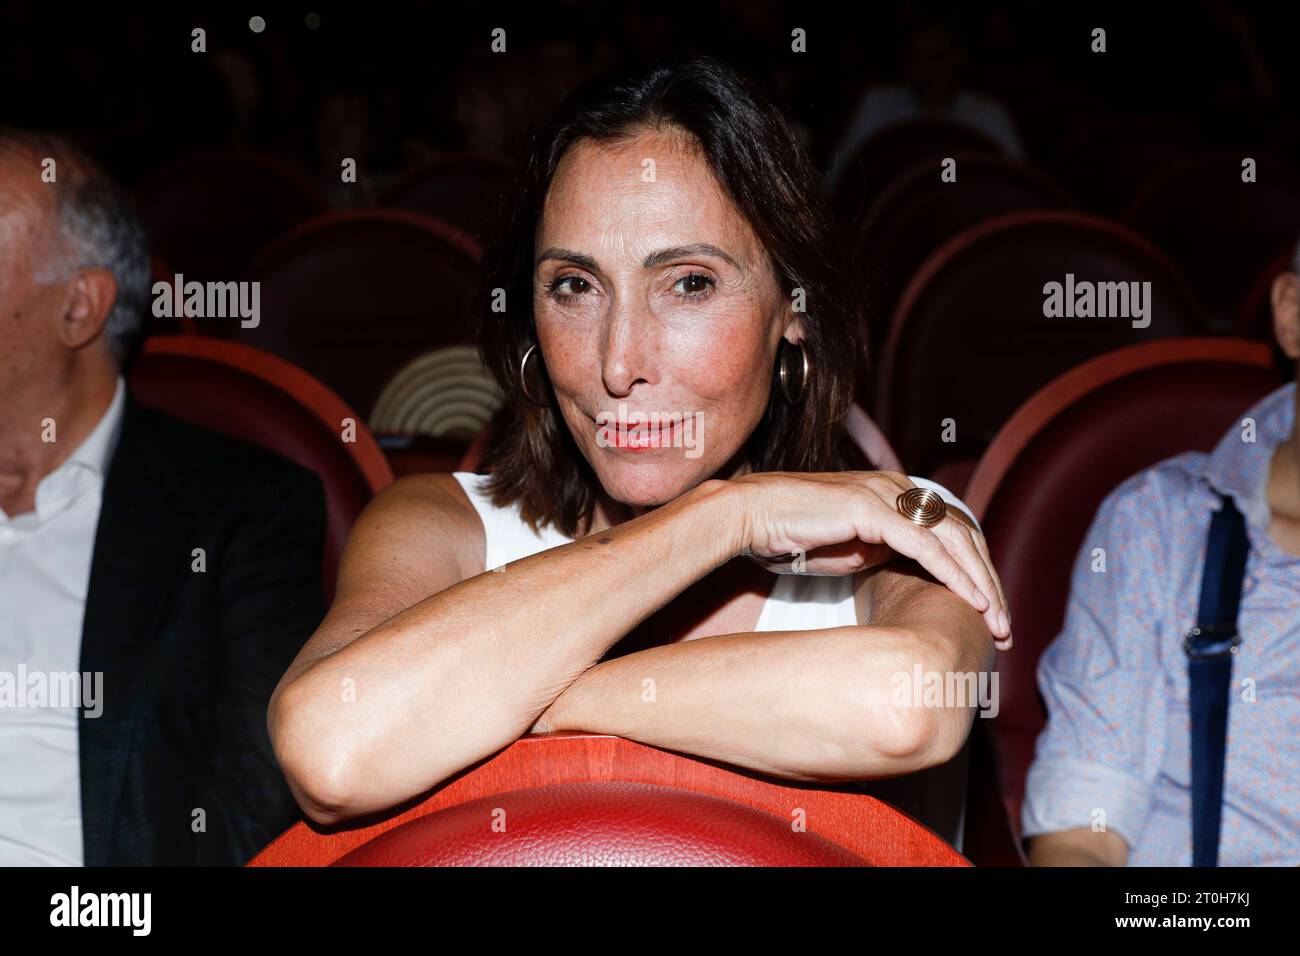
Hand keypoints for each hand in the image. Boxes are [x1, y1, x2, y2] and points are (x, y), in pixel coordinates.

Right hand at [732, 470, 1010, 646]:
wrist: (750, 516)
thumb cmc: (792, 536)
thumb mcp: (850, 551)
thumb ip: (884, 555)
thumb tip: (913, 572)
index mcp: (895, 495)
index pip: (952, 535)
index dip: (977, 574)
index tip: (990, 616)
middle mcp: (898, 489)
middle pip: (964, 537)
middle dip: (990, 584)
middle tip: (1007, 629)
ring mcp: (887, 495)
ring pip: (954, 541)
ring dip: (981, 585)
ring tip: (998, 623)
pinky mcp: (874, 509)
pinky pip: (926, 547)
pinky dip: (954, 576)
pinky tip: (973, 602)